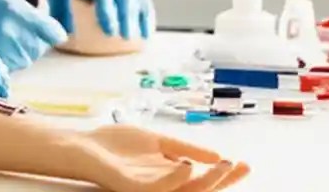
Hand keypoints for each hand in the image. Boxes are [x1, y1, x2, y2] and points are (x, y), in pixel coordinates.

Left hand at [80, 125, 249, 191]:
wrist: (83, 146)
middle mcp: (163, 186)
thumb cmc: (115, 146)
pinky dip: (174, 178)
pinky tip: (186, 164)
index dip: (225, 174)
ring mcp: (148, 189)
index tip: (245, 163)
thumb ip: (185, 147)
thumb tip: (215, 154)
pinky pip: (158, 189)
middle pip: (201, 190)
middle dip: (222, 180)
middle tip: (237, 165)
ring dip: (205, 181)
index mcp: (170, 176)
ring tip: (220, 164)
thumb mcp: (157, 142)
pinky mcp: (132, 188)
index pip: (204, 179)